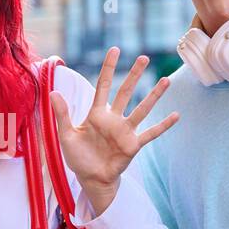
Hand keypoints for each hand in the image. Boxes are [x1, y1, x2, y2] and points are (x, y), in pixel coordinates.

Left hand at [50, 48, 179, 212]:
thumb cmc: (78, 157)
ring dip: (154, 95)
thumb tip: (53, 93)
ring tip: (167, 80)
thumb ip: (62, 115)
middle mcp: (113, 119)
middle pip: (125, 92)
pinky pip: (151, 133)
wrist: (90, 179)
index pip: (103, 86)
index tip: (115, 50)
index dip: (109, 68)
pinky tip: (176, 115)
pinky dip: (163, 125)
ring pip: (142, 109)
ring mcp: (125, 131)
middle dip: (134, 75)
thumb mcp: (66, 135)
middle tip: (144, 57)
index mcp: (96, 114)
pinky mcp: (133, 145)